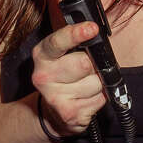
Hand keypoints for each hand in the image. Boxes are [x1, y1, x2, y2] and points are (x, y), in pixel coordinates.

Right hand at [31, 22, 105, 136]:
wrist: (51, 110)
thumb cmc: (64, 74)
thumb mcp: (63, 53)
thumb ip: (76, 41)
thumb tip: (94, 32)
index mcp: (42, 54)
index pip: (58, 41)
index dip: (76, 34)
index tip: (92, 28)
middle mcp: (44, 75)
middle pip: (84, 63)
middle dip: (94, 64)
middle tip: (89, 68)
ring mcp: (55, 97)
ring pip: (96, 82)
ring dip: (99, 83)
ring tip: (85, 85)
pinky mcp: (69, 114)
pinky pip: (100, 99)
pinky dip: (100, 97)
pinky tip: (86, 98)